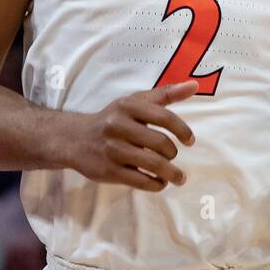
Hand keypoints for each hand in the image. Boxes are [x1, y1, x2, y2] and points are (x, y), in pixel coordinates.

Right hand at [61, 80, 196, 190]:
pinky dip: (156, 184)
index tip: (190, 141)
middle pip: (160, 143)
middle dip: (173, 153)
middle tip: (173, 156)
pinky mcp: (109, 170)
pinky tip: (160, 182)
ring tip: (179, 177)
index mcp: (128, 106)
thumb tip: (194, 85)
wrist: (75, 138)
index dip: (182, 130)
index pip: (164, 117)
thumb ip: (165, 94)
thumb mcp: (135, 101)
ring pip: (153, 164)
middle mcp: (119, 126)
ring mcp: (113, 150)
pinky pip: (141, 181)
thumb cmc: (113, 118)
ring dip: (171, 173)